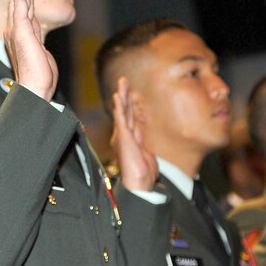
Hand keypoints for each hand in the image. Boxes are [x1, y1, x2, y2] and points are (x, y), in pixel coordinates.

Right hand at [4, 0, 57, 100]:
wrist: (34, 88)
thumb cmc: (39, 78)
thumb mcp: (41, 57)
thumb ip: (39, 47)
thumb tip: (40, 47)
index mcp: (21, 34)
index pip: (22, 6)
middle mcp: (15, 28)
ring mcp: (16, 27)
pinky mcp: (20, 27)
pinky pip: (20, 1)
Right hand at [111, 76, 156, 190]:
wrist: (138, 184)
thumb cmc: (143, 175)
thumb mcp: (147, 156)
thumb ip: (145, 146)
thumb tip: (146, 144)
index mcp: (128, 140)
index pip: (129, 118)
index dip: (129, 105)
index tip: (128, 93)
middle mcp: (123, 136)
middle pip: (125, 111)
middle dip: (125, 95)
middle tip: (124, 81)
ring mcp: (122, 136)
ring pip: (122, 111)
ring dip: (122, 96)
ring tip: (122, 83)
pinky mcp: (123, 137)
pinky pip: (121, 118)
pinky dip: (119, 106)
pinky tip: (118, 96)